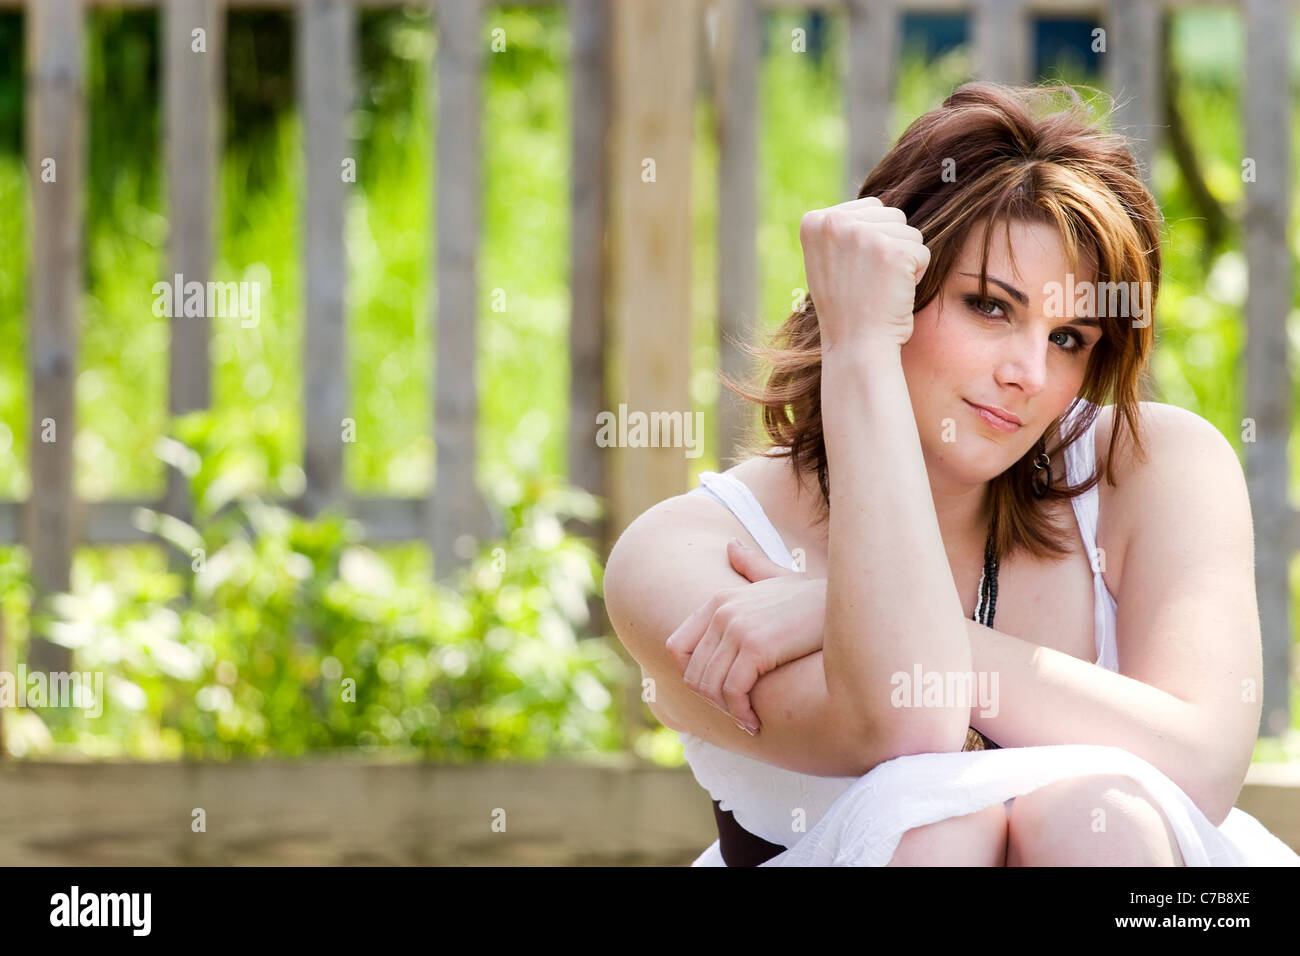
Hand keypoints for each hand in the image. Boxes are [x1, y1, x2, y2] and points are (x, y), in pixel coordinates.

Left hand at [665, 539, 827, 733]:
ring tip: (748, 719)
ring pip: (711, 686)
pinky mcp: (756, 647)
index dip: (693, 675)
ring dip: (728, 711)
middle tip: (738, 713)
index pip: (678, 647)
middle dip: (713, 700)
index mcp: (719, 600)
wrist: (849, 603)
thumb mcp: (778, 577)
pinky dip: (741, 713)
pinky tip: (757, 722)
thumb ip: (751, 566)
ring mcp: (737, 628)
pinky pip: (733, 691)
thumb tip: (730, 546)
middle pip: (694, 673)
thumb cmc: (817, 597)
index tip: (717, 691)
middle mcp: (722, 611)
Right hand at [799, 196, 929, 349]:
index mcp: (814, 222)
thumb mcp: (828, 260)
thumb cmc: (846, 308)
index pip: (870, 209)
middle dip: (889, 248)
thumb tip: (876, 205)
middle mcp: (835, 222)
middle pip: (891, 215)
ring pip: (909, 232)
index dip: (871, 242)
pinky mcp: (893, 251)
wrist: (855, 345)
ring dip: (903, 261)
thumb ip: (843, 230)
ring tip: (879, 287)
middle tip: (868, 281)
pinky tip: (893, 293)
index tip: (853, 272)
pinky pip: (922, 252)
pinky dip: (915, 275)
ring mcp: (863, 235)